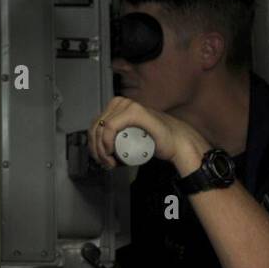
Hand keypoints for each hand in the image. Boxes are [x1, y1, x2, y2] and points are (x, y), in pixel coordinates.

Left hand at [89, 96, 209, 174]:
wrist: (176, 143)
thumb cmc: (154, 141)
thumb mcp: (128, 138)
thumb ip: (115, 137)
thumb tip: (96, 149)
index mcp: (116, 106)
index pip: (95, 126)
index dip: (93, 145)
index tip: (101, 160)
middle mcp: (120, 103)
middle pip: (96, 128)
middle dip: (96, 150)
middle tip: (106, 164)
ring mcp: (128, 105)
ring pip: (101, 129)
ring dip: (100, 149)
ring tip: (111, 163)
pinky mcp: (135, 111)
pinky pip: (110, 126)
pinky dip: (105, 140)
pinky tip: (110, 151)